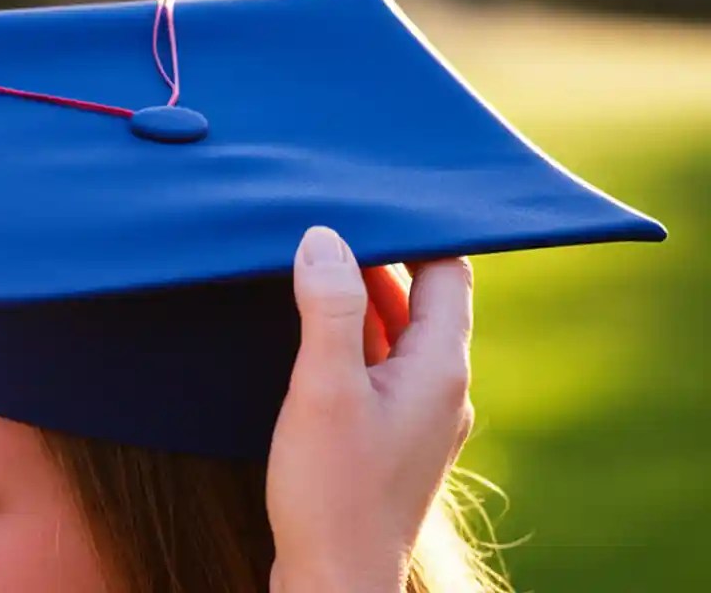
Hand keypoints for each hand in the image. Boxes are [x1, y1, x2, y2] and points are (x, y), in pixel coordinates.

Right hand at [267, 227, 474, 591]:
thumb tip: (325, 237)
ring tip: (309, 270)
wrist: (333, 582)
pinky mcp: (394, 439)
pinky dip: (352, 341)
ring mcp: (421, 417)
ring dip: (360, 303)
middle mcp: (443, 389)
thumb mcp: (323, 390)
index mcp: (441, 368)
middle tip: (324, 225)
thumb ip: (328, 309)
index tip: (362, 200)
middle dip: (376, 262)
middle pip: (422, 301)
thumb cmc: (330, 491)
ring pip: (398, 336)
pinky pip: (382, 369)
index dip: (410, 232)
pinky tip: (310, 338)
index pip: (446, 271)